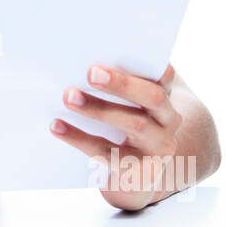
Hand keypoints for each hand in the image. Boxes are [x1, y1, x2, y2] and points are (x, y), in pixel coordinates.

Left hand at [49, 63, 182, 210]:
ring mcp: (157, 147)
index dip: (147, 64)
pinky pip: (107, 152)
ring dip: (98, 108)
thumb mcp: (131, 104)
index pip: (164, 75)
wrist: (137, 174)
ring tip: (69, 96)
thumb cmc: (126, 125)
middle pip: (153, 98)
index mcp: (165, 97)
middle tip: (91, 72)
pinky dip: (79, 138)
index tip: (119, 52)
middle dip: (122, 84)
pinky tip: (57, 126)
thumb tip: (81, 64)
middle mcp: (168, 121)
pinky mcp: (138, 169)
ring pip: (133, 124)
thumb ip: (119, 85)